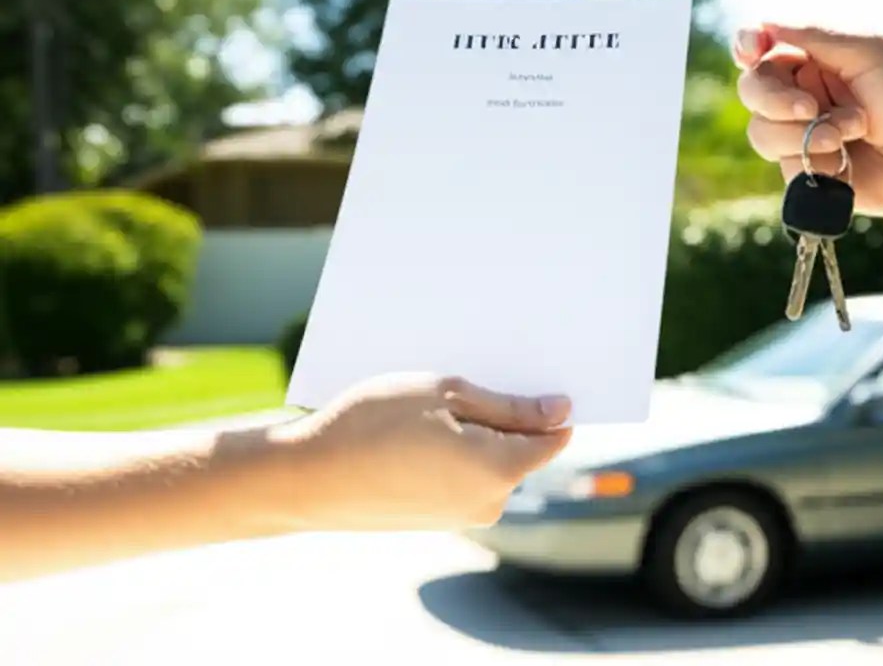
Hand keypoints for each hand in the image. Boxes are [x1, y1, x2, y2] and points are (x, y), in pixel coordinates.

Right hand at [273, 373, 572, 530]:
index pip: (552, 438)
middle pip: (518, 450)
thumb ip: (510, 408)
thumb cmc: (372, 426)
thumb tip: (561, 412)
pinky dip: (447, 454)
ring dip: (469, 434)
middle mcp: (489, 503)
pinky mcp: (435, 520)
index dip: (546, 406)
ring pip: (486, 462)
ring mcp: (461, 517)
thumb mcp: (445, 395)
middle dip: (500, 417)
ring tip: (425, 408)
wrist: (305, 478)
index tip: (528, 378)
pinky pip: (458, 478)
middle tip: (459, 384)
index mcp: (500, 471)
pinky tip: (411, 435)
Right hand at [734, 24, 882, 217]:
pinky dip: (814, 162)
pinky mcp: (807, 172)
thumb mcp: (868, 54)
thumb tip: (765, 24)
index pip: (763, 50)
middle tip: (810, 110)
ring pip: (762, 132)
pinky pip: (784, 166)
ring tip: (846, 137)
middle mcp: (803, 96)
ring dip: (801, 135)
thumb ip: (816, 37)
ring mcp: (802, 136)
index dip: (749, 47)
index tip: (753, 50)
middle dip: (775, 101)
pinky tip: (845, 163)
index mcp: (816, 61)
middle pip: (753, 91)